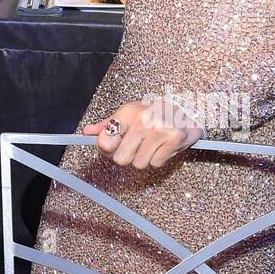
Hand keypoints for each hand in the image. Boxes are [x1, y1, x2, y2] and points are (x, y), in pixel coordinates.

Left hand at [82, 97, 204, 169]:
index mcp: (129, 111)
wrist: (187, 109)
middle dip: (128, 156)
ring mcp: (160, 129)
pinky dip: (159, 158)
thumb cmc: (154, 113)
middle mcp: (143, 119)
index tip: (113, 146)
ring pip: (139, 164)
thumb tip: (87, 132)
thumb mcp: (130, 113)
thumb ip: (108, 124)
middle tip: (136, 146)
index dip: (107, 149)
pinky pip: (156, 163)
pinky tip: (162, 146)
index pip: (105, 141)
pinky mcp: (175, 139)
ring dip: (145, 158)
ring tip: (151, 144)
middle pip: (121, 159)